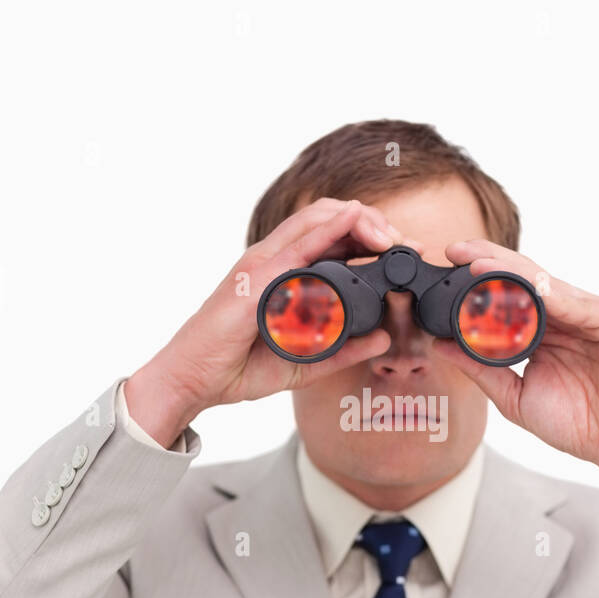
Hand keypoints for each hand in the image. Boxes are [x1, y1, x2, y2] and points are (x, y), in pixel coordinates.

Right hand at [125, 199, 418, 447]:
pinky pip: (297, 246)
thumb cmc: (237, 367)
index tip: (403, 252)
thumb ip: (344, 350)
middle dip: (373, 221)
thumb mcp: (305, 361)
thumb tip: (384, 339)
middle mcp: (273, 260)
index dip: (371, 234)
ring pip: (316, 219)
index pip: (332, 235)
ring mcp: (263, 264)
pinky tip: (355, 226)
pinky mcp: (255, 279)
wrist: (193, 381)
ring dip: (359, 219)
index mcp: (284, 274)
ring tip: (390, 238)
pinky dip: (329, 230)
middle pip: (329, 216)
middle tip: (404, 244)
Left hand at [430, 239, 598, 520]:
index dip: (480, 278)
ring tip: (479, 265)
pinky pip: (580, 304)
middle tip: (457, 250)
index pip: (509, 293)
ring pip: (548, 284)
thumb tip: (440, 346)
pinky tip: (530, 289)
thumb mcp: (513, 397)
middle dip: (490, 261)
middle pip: (525, 277)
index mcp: (544, 330)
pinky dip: (554, 297)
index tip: (448, 265)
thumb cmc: (577, 423)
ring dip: (514, 273)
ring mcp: (592, 313)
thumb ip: (480, 369)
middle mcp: (567, 315)